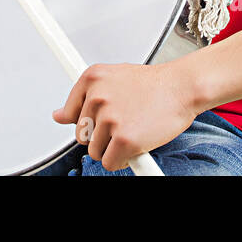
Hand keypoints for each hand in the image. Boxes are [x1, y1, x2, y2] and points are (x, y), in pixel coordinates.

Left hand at [53, 61, 195, 170]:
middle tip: (124, 122)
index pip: (69, 113)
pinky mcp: (124, 139)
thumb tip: (58, 116)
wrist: (183, 87)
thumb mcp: (114, 78)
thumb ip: (85, 96)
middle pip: (81, 135)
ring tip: (133, 129)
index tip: (98, 120)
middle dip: (101, 135)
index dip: (87, 120)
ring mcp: (110, 118)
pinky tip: (136, 144)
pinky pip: (109, 163)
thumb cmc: (153, 85)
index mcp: (92, 78)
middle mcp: (97, 96)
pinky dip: (122, 160)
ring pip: (95, 151)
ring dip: (112, 148)